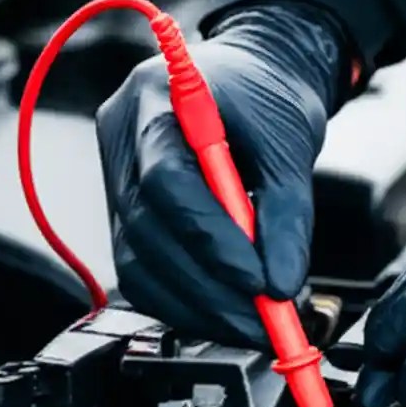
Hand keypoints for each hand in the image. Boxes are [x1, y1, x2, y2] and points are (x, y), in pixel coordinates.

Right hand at [96, 2, 345, 344]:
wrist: (251, 78)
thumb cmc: (266, 96)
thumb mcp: (291, 143)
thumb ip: (288, 214)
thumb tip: (282, 285)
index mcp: (152, 99)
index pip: (165, 180)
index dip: (211, 240)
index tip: (261, 282)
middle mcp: (120, 139)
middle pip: (147, 232)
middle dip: (211, 291)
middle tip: (267, 325)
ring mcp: (115, 179)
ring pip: (137, 265)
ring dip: (200, 309)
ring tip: (257, 328)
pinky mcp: (126, 216)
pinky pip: (143, 273)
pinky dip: (186, 304)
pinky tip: (227, 315)